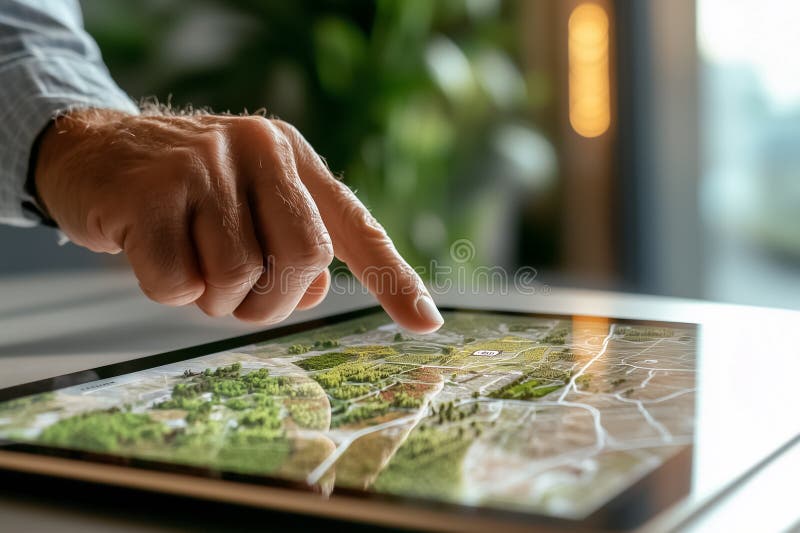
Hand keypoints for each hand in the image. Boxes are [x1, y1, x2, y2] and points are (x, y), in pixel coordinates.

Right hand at [34, 109, 442, 332]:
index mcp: (291, 156)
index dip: (393, 278)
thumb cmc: (186, 194)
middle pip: (303, 258)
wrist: (93, 151)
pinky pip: (177, 283)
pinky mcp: (150, 191)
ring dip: (216, 298)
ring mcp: (202, 165)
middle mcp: (257, 150)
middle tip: (242, 299)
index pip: (354, 225)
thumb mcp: (250, 205)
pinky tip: (152, 254)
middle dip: (273, 301)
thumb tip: (317, 291)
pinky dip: (168, 291)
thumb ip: (292, 244)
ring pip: (239, 276)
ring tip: (193, 266)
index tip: (426, 323)